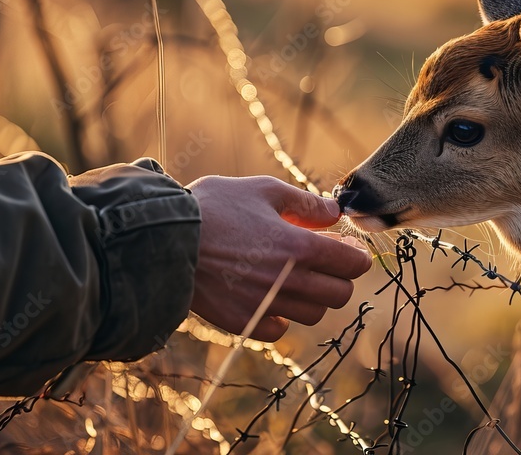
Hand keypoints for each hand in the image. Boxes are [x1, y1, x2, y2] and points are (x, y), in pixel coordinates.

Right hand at [186, 175, 371, 340]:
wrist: (163, 240)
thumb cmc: (213, 208)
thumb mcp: (262, 190)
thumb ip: (305, 203)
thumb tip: (335, 213)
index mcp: (299, 248)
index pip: (352, 264)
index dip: (357, 255)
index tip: (350, 248)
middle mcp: (289, 282)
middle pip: (339, 294)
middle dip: (340, 277)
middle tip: (327, 263)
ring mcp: (265, 305)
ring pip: (313, 314)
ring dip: (312, 296)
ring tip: (296, 277)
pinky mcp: (242, 322)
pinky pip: (278, 329)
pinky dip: (281, 317)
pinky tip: (270, 297)